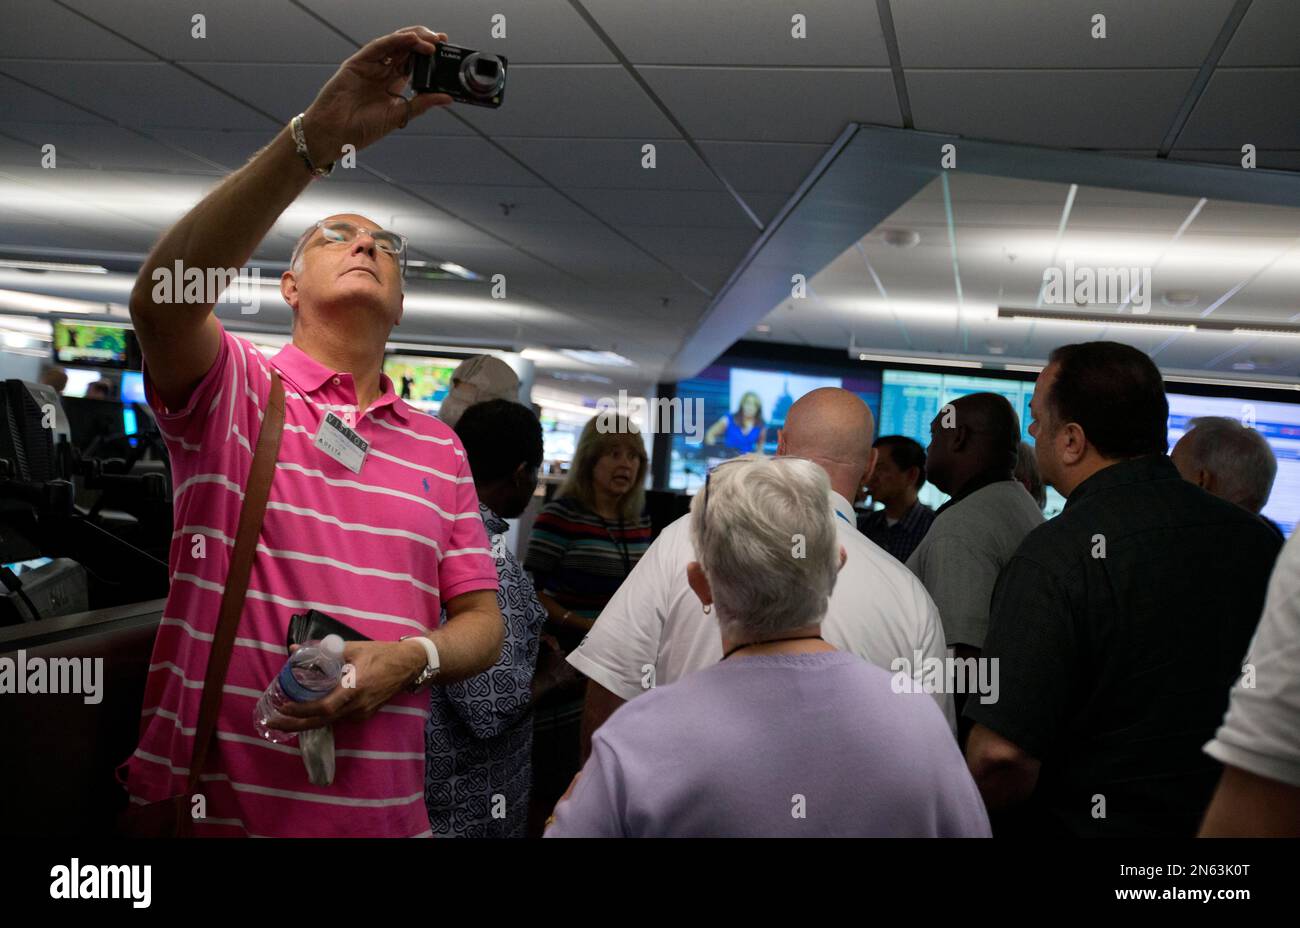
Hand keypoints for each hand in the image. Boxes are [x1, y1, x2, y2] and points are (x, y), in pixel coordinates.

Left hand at [270, 639, 426, 732]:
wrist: (410, 665)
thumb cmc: (382, 654)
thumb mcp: (352, 648)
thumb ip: (323, 650)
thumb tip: (294, 648)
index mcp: (355, 688)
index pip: (324, 707)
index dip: (302, 710)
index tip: (283, 707)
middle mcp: (358, 706)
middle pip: (322, 722)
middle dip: (295, 724)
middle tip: (273, 721)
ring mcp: (362, 713)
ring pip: (329, 722)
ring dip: (307, 720)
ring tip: (287, 715)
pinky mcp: (364, 714)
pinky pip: (339, 718)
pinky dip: (321, 716)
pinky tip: (310, 710)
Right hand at [300, 26, 453, 163]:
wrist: (335, 135)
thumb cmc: (361, 129)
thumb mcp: (398, 116)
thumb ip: (421, 104)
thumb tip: (446, 98)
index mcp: (392, 84)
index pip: (414, 63)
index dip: (429, 55)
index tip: (444, 50)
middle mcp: (382, 72)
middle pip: (406, 50)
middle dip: (424, 42)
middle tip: (441, 39)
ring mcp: (369, 66)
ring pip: (393, 44)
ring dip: (413, 39)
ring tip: (430, 39)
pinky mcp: (357, 64)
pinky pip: (378, 47)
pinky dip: (394, 41)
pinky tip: (411, 39)